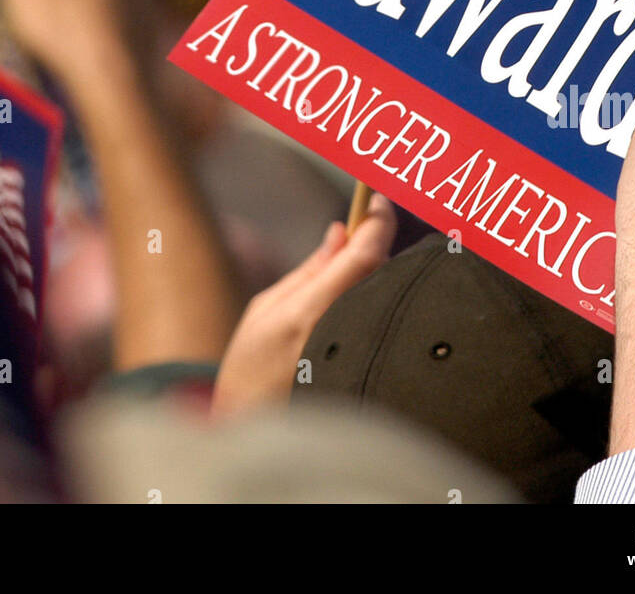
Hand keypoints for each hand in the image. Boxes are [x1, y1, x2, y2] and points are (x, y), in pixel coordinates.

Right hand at [211, 194, 396, 418]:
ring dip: (375, 280)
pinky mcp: (369, 375)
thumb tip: (341, 232)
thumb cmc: (250, 367)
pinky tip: (355, 315)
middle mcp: (342, 334)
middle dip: (375, 250)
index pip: (365, 256)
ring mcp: (358, 358)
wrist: (252, 432)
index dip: (379, 222)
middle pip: (382, 274)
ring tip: (345, 287)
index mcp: (311, 312)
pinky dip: (376, 306)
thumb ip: (310, 269)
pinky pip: (383, 325)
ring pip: (385, 298)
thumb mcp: (267, 308)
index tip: (380, 201)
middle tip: (361, 239)